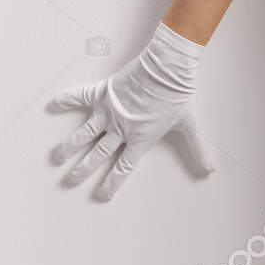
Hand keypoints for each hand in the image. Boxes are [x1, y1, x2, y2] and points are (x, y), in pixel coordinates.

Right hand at [47, 22, 217, 200]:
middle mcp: (121, 129)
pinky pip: (79, 97)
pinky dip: (66, 100)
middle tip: (69, 180)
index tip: (102, 195)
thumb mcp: (190, 124)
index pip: (124, 167)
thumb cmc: (178, 96)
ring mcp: (109, 111)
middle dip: (82, 169)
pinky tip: (52, 105)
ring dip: (69, 146)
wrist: (167, 69)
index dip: (113, 183)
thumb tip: (212, 168)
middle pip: (98, 155)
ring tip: (57, 157)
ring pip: (84, 134)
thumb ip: (199, 148)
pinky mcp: (103, 93)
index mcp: (140, 139)